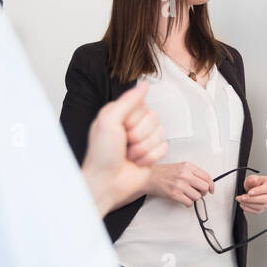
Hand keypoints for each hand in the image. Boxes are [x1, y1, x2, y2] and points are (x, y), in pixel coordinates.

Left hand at [81, 82, 167, 213]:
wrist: (107, 182)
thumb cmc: (102, 154)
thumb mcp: (108, 121)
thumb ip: (127, 100)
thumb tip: (144, 85)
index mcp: (122, 113)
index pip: (143, 105)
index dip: (133, 119)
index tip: (120, 128)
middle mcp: (134, 124)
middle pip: (155, 118)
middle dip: (139, 136)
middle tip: (124, 144)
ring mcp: (145, 139)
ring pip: (161, 134)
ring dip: (143, 149)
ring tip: (129, 155)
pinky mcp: (153, 154)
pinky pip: (164, 148)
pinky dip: (150, 158)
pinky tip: (137, 162)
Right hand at [146, 162, 213, 205]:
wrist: (148, 177)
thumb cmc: (162, 172)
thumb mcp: (180, 166)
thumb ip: (193, 172)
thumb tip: (205, 181)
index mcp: (188, 167)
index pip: (207, 177)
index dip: (211, 185)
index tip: (211, 189)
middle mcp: (185, 175)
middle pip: (204, 187)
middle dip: (203, 192)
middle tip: (199, 192)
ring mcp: (180, 185)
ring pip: (198, 196)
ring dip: (194, 197)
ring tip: (187, 194)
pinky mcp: (175, 194)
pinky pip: (189, 202)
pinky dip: (188, 203)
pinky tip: (183, 199)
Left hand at [236, 174, 266, 214]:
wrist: (253, 188)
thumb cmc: (254, 182)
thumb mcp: (251, 178)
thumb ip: (251, 179)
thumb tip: (253, 180)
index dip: (258, 191)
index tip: (249, 193)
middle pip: (265, 199)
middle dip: (252, 199)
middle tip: (242, 197)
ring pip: (261, 206)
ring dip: (249, 204)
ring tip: (241, 200)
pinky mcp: (264, 208)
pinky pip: (257, 211)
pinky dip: (248, 209)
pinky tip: (243, 204)